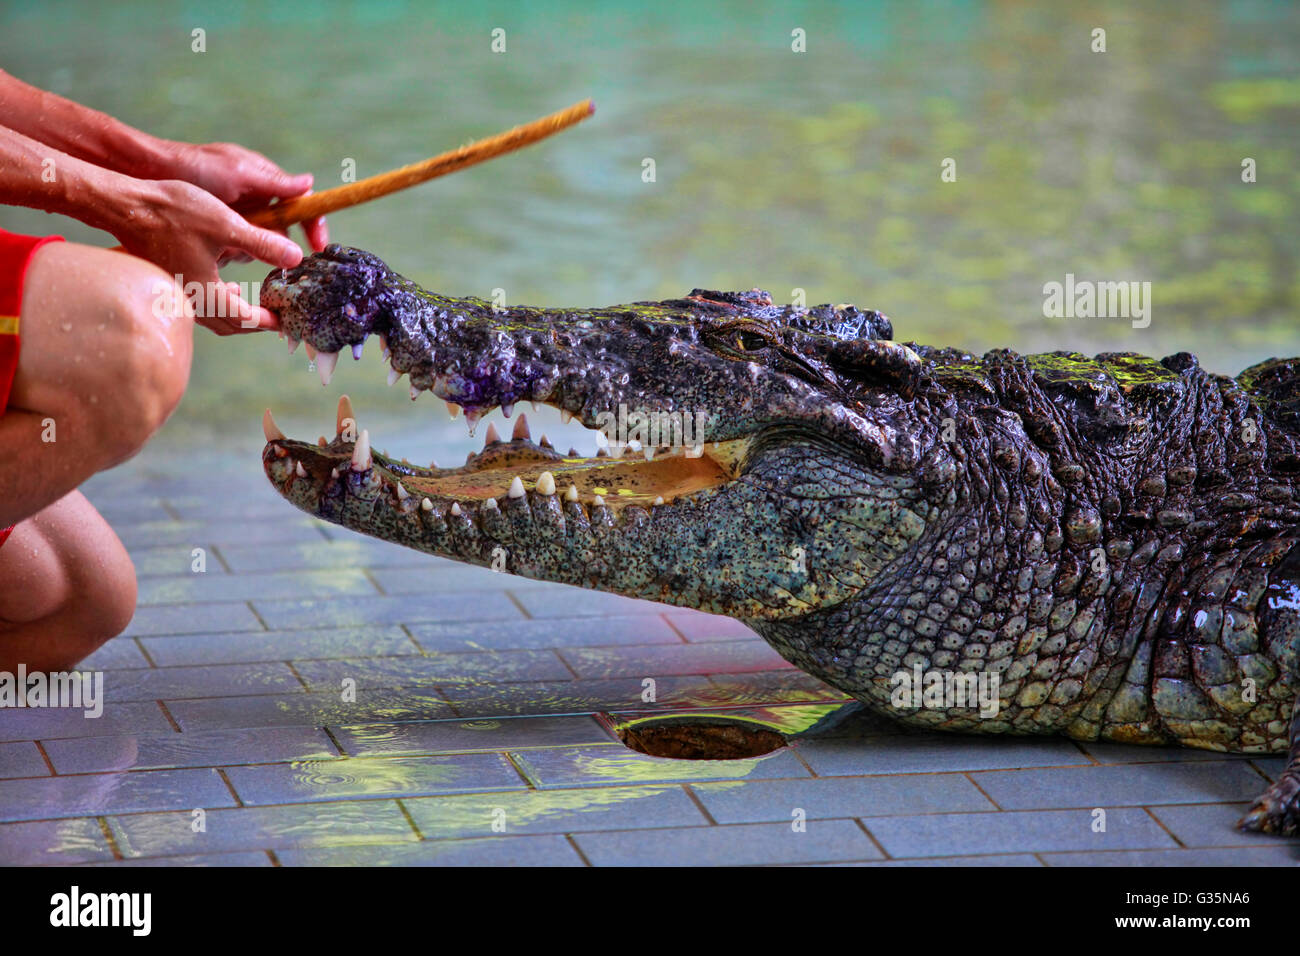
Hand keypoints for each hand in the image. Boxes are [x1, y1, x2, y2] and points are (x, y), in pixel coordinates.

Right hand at [112, 178, 304, 334]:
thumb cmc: (173, 213)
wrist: (126, 205)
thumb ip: (263, 243)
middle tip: (278, 318)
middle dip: (256, 323)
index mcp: (207, 293)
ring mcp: (176, 295)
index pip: (246, 318)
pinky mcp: (169, 285)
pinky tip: (227, 287)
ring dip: (238, 314)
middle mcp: (190, 302)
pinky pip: (200, 305)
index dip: (269, 320)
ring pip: (214, 317)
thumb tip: (295, 257)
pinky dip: (220, 303)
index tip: (286, 322)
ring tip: (257, 304)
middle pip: (230, 325)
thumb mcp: (226, 225)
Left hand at [171, 141, 328, 254]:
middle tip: (255, 246)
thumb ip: (275, 182)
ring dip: (244, 248)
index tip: (318, 247)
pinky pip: (234, 247)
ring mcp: (235, 214)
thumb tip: (309, 183)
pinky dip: (226, 251)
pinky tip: (212, 248)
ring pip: (256, 242)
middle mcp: (254, 199)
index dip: (313, 225)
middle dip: (269, 243)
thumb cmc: (194, 168)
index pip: (301, 205)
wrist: (148, 173)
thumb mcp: (239, 174)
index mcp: (264, 182)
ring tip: (223, 245)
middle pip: (279, 231)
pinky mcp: (217, 228)